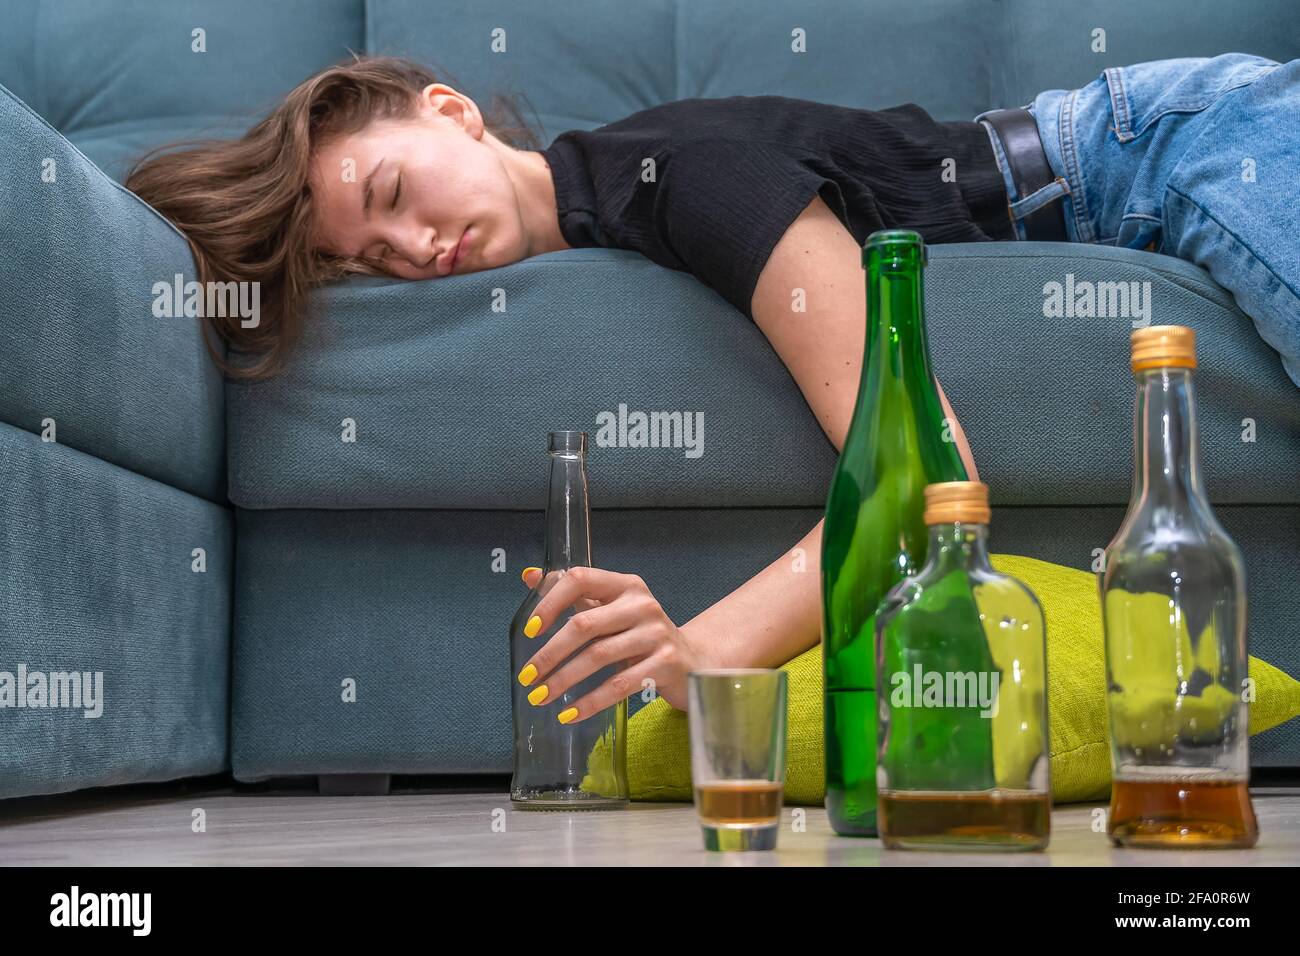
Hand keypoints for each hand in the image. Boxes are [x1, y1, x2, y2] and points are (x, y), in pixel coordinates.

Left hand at [516, 565, 707, 719]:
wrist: (693, 661)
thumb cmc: (641, 634)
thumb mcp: (611, 610)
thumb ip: (574, 594)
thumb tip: (529, 576)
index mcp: (625, 585)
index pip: (580, 579)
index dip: (550, 602)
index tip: (530, 631)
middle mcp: (642, 604)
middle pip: (585, 624)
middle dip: (550, 653)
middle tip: (527, 676)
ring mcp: (656, 634)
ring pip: (598, 657)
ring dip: (563, 680)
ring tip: (540, 697)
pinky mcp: (665, 664)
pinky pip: (619, 686)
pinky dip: (590, 702)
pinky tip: (569, 714)